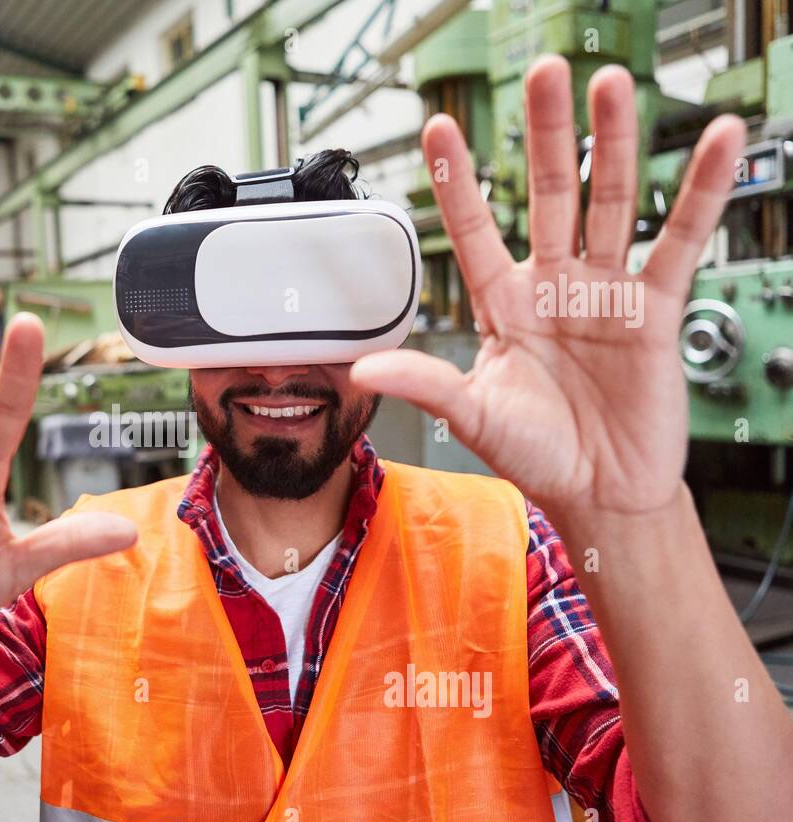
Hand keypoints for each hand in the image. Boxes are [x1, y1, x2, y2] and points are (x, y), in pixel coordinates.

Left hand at [350, 56, 745, 519]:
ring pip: (608, 201)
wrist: (602, 492)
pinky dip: (697, 191)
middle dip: (545, 134)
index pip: (474, 229)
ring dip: (612, 143)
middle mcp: (552, 286)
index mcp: (503, 305)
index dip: (457, 181)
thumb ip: (427, 385)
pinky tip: (713, 141)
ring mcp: (604, 291)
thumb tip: (364, 370)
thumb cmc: (537, 455)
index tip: (439, 129)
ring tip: (611, 84)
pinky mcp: (654, 308)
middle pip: (548, 194)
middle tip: (544, 72)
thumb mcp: (474, 416)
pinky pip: (678, 241)